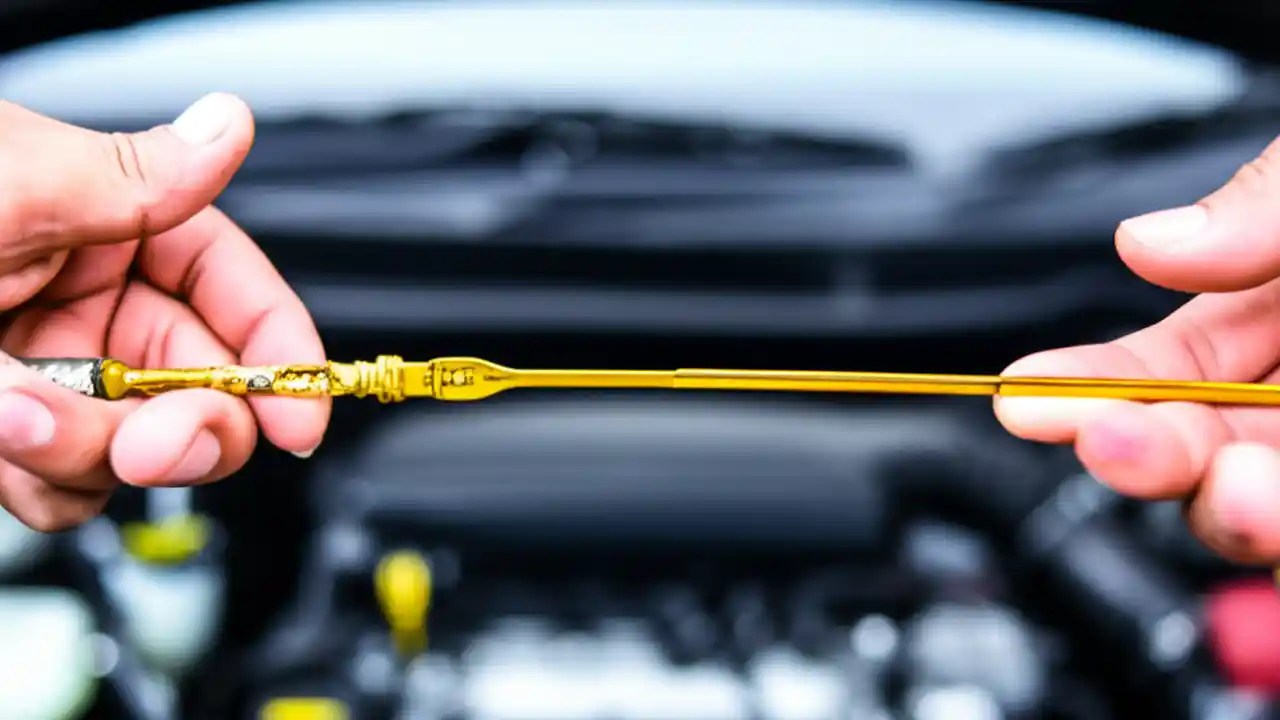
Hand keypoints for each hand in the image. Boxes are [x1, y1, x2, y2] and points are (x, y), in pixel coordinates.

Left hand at [0, 93, 328, 531]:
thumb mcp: (4, 185)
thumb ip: (132, 179)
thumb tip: (227, 129)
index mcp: (109, 228)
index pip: (234, 289)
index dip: (280, 350)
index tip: (302, 411)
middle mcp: (88, 306)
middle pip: (202, 385)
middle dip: (188, 422)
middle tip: (157, 438)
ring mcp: (49, 377)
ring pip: (132, 451)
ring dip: (85, 453)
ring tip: (10, 415)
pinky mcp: (6, 434)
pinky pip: (65, 487)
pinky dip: (40, 480)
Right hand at [995, 136, 1279, 564]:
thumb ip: (1257, 205)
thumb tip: (1142, 241)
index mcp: (1271, 312)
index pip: (1157, 371)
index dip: (1083, 388)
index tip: (1020, 399)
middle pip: (1196, 450)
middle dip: (1143, 454)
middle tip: (1113, 442)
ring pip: (1250, 509)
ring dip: (1228, 510)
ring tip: (1237, 490)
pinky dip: (1275, 529)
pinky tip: (1262, 505)